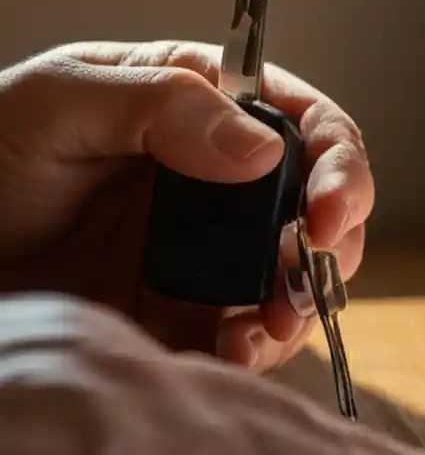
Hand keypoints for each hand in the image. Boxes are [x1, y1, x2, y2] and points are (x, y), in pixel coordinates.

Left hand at [0, 41, 373, 370]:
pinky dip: (260, 348)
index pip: (307, 124)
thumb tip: (262, 149)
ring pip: (299, 277)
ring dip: (301, 303)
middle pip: (322, 207)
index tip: (327, 210)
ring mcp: (207, 254)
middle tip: (300, 274)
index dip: (339, 163)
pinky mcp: (187, 317)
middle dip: (330, 243)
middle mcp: (219, 183)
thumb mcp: (55, 105)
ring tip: (264, 325)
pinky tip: (235, 349)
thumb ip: (159, 106)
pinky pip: (252, 337)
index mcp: (201, 110)